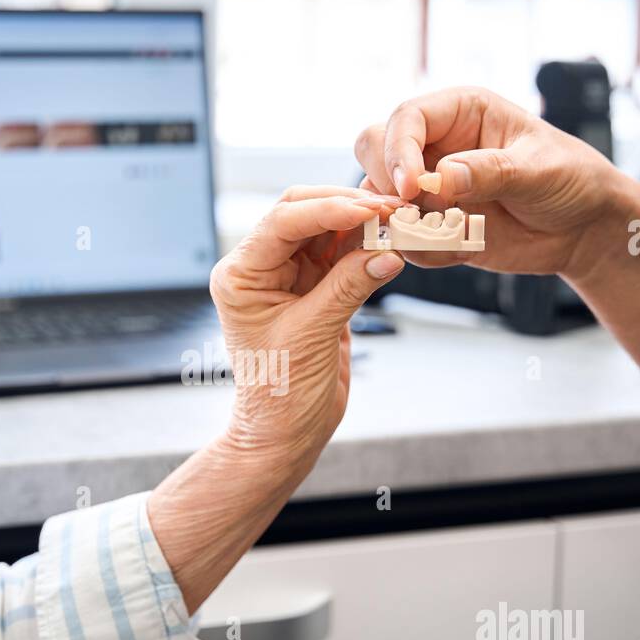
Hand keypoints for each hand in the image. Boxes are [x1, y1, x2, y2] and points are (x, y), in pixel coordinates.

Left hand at [209, 185, 405, 466]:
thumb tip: (388, 252)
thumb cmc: (280, 393)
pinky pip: (342, 256)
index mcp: (240, 275)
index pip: (282, 222)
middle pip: (302, 214)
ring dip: (361, 224)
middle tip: (390, 208)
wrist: (285, 432)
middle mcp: (260, 269)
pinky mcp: (314, 289)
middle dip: (346, 207)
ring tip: (398, 221)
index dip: (327, 209)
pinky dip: (366, 247)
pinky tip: (391, 242)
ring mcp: (288, 277)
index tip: (368, 208)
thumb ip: (348, 288)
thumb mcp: (312, 335)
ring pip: (326, 230)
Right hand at [354, 86, 639, 275]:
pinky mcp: (435, 225)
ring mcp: (432, 188)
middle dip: (384, 182)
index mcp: (461, 113)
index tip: (412, 187)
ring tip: (438, 236)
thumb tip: (442, 177)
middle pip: (374, 149)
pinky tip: (460, 250)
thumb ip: (490, 171)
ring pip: (380, 198)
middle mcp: (438, 146)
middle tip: (410, 210)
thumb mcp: (539, 169)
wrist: (585, 229)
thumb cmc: (572, 179)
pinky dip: (421, 250)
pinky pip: (405, 239)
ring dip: (396, 221)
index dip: (399, 151)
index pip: (407, 119)